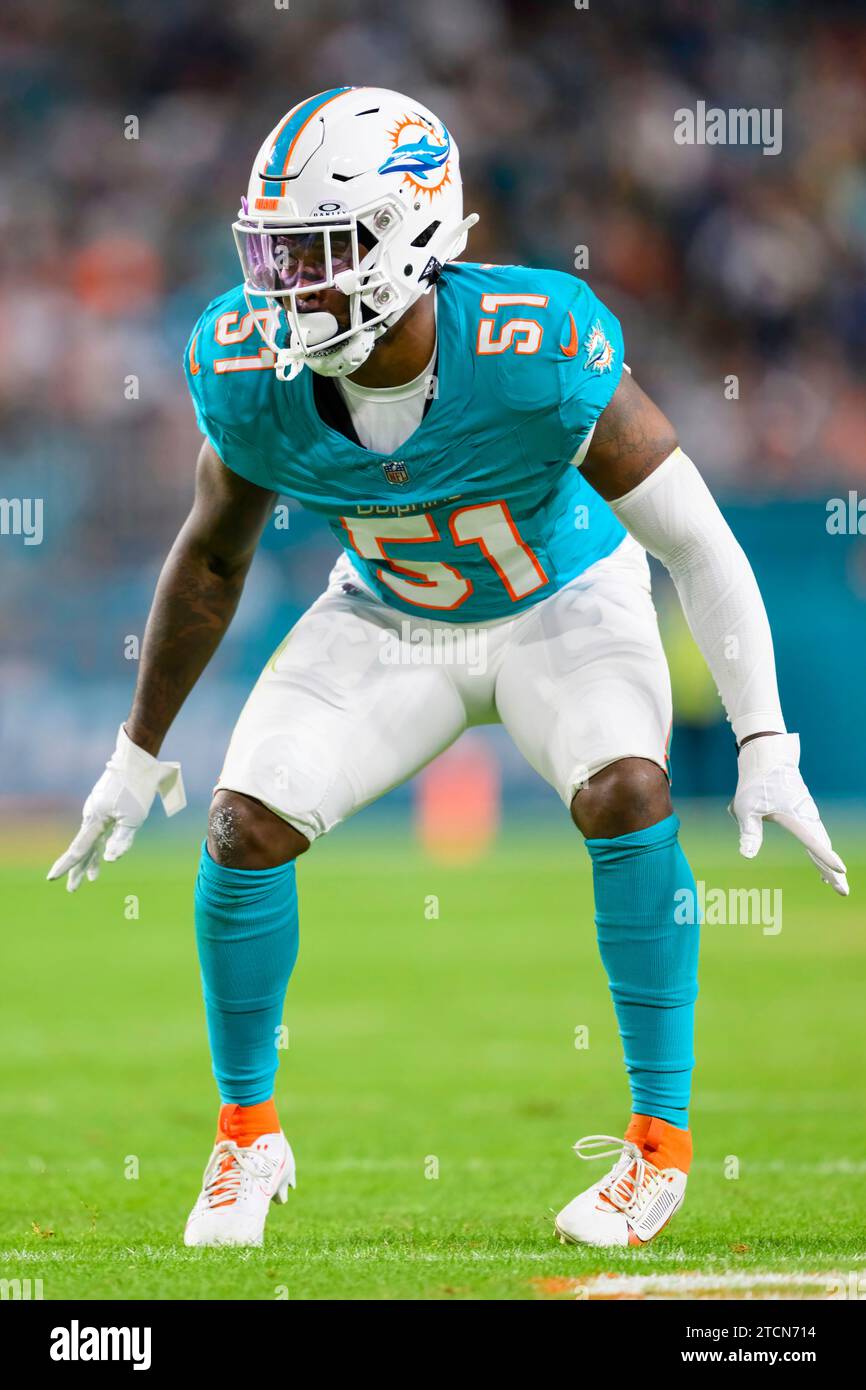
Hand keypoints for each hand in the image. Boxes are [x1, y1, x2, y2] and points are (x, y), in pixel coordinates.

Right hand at [47, 725, 184, 891]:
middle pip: (83, 848)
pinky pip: (99, 828)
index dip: (67, 867)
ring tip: (93, 876)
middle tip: (73, 889)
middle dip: (78, 870)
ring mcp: (96, 808)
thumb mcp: (135, 818)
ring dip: (91, 858)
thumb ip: (122, 840)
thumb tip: (109, 860)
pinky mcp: (104, 803)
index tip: (52, 879)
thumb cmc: (137, 788)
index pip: (78, 850)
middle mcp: (91, 815)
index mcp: (95, 820)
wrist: (136, 759)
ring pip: (91, 838)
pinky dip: (99, 843)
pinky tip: (102, 848)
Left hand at [729, 733, 847, 895]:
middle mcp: (807, 818)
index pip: (813, 842)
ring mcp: (808, 816)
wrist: (768, 759)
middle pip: (823, 848)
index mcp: (794, 818)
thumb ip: (749, 832)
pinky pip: (818, 838)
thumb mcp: (745, 808)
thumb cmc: (755, 783)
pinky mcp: (805, 814)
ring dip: (829, 864)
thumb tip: (747, 855)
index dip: (826, 858)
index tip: (841, 870)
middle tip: (843, 892)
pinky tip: (821, 867)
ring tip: (837, 885)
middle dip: (833, 871)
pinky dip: (823, 853)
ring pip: (823, 843)